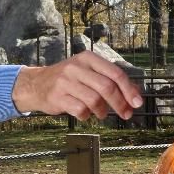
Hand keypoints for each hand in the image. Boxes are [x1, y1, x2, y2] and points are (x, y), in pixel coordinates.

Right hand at [11, 51, 143, 119]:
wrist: (36, 84)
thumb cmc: (68, 80)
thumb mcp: (88, 72)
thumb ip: (110, 80)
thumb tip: (135, 93)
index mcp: (88, 58)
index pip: (115, 73)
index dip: (129, 89)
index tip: (137, 102)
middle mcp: (77, 67)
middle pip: (107, 87)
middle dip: (120, 103)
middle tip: (126, 114)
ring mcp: (66, 82)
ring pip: (94, 100)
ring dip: (103, 111)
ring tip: (102, 113)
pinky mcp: (57, 96)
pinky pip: (80, 110)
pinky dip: (87, 116)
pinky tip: (85, 114)